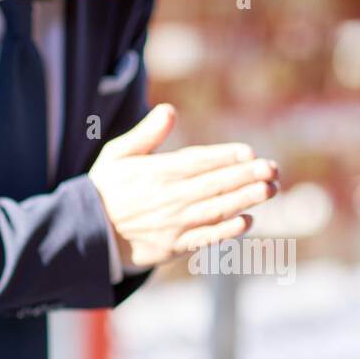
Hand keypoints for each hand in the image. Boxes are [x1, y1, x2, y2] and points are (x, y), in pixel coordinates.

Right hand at [87, 103, 280, 269]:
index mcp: (156, 173)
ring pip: (216, 209)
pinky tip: (247, 221)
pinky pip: (205, 238)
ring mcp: (172, 224)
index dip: (226, 156)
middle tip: (274, 169)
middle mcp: (168, 198)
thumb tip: (169, 111)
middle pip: (215, 184)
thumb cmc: (104, 191)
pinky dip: (227, 231)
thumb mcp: (116, 155)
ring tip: (270, 189)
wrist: (86, 234)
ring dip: (246, 199)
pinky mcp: (172, 247)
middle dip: (247, 175)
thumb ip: (145, 135)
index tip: (250, 152)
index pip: (198, 161)